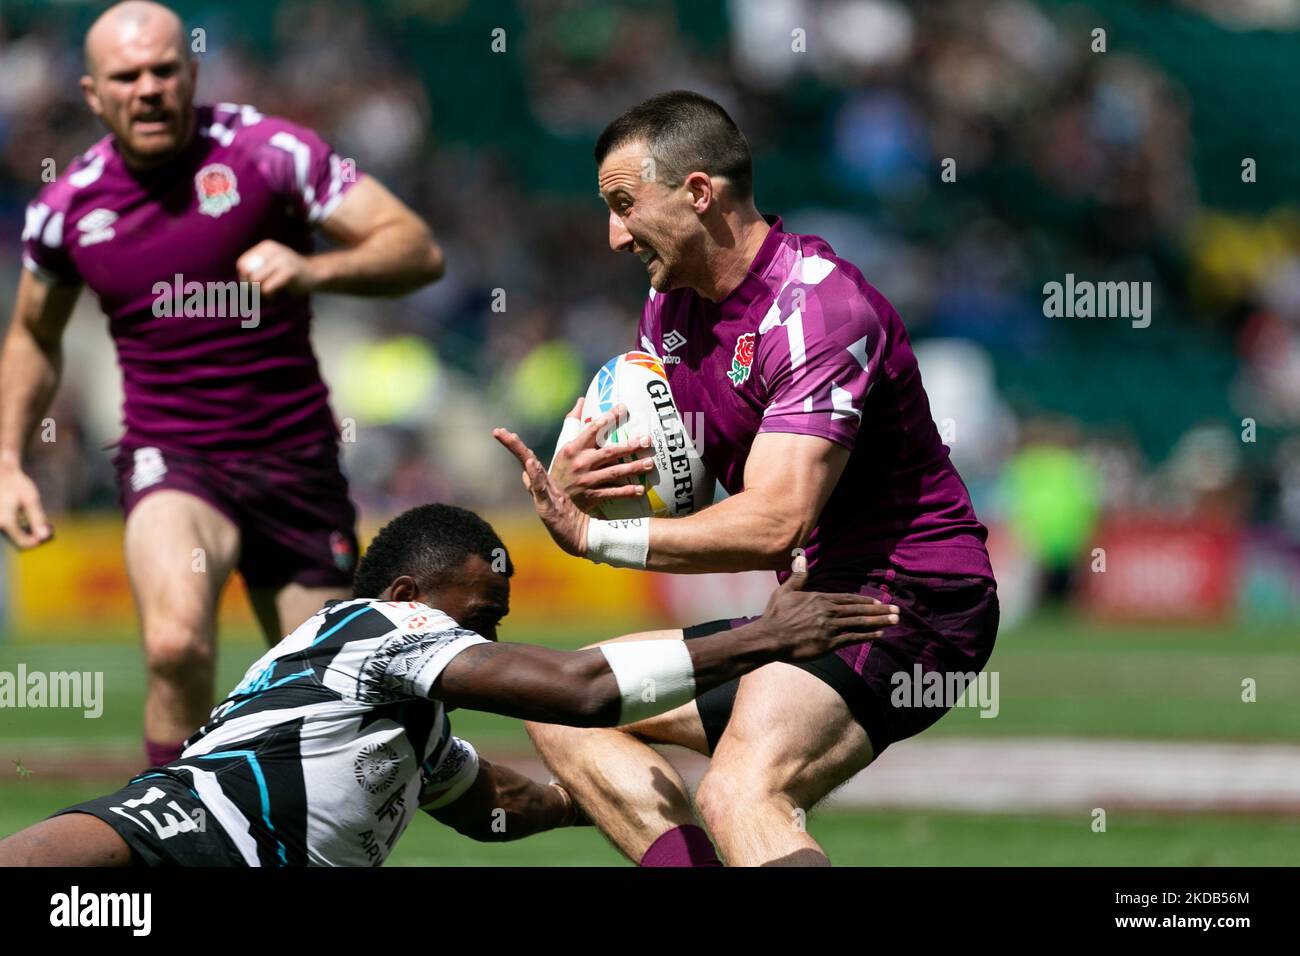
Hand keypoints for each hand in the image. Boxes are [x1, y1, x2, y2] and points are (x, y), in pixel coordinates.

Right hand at [0, 465, 52, 548]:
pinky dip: (11, 522)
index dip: (34, 542)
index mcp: (5, 521)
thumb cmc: (16, 484)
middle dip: (27, 534)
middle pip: (13, 537)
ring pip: (8, 531)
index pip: (21, 541)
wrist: (1, 472)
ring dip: (19, 529)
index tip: (43, 538)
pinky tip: (17, 512)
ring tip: (27, 517)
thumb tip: (43, 536)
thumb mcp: (31, 500)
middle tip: (38, 528)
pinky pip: (3, 524)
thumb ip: (37, 519)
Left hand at [236, 240, 316, 296]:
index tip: (251, 286)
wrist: (315, 273)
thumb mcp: (272, 264)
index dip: (243, 278)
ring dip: (259, 293)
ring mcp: (281, 261)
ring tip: (268, 294)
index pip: (242, 263)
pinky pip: (268, 288)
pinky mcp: (288, 273)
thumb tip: (234, 282)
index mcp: (266, 247)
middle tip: (258, 294)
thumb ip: (256, 268)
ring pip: (256, 281)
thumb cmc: (289, 273)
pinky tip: (275, 296)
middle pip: (248, 273)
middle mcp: (273, 251)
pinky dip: (269, 296)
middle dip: (249, 287)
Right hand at [494, 427, 591, 556]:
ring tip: (514, 440)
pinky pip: (541, 492)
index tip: (501, 430)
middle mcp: (541, 489)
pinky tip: (530, 465)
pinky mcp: (548, 511)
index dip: (515, 444)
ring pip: (533, 475)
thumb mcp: (557, 496)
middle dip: (512, 446)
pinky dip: (535, 478)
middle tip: (499, 431)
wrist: (581, 539)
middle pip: (526, 462)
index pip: (529, 458)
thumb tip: (525, 470)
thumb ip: (541, 484)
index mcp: (545, 483)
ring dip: (525, 457)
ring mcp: (543, 499)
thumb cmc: (572, 518)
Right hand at [549, 398, 654, 515]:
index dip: (608, 418)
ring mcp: (588, 480)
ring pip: (615, 472)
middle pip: (609, 452)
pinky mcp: (592, 496)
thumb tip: (582, 400)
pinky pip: (613, 492)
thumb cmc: (561, 468)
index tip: (623, 408)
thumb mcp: (563, 444)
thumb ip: (573, 422)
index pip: (593, 429)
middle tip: (646, 440)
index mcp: (574, 448)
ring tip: (650, 463)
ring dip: (634, 467)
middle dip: (629, 446)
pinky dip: (627, 491)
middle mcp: (581, 463)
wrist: (553, 499)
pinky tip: (640, 489)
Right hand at [754, 553, 897, 661]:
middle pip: (859, 609)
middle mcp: (829, 611)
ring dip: (879, 621)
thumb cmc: (776, 615)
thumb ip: (798, 576)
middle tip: (897, 611)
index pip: (849, 598)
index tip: (879, 602)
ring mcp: (830, 627)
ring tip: (894, 620)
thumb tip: (802, 557)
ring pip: (860, 622)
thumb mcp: (785, 591)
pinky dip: (867, 636)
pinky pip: (853, 638)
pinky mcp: (829, 643)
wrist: (770, 637)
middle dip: (880, 610)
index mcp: (820, 598)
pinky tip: (879, 635)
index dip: (865, 600)